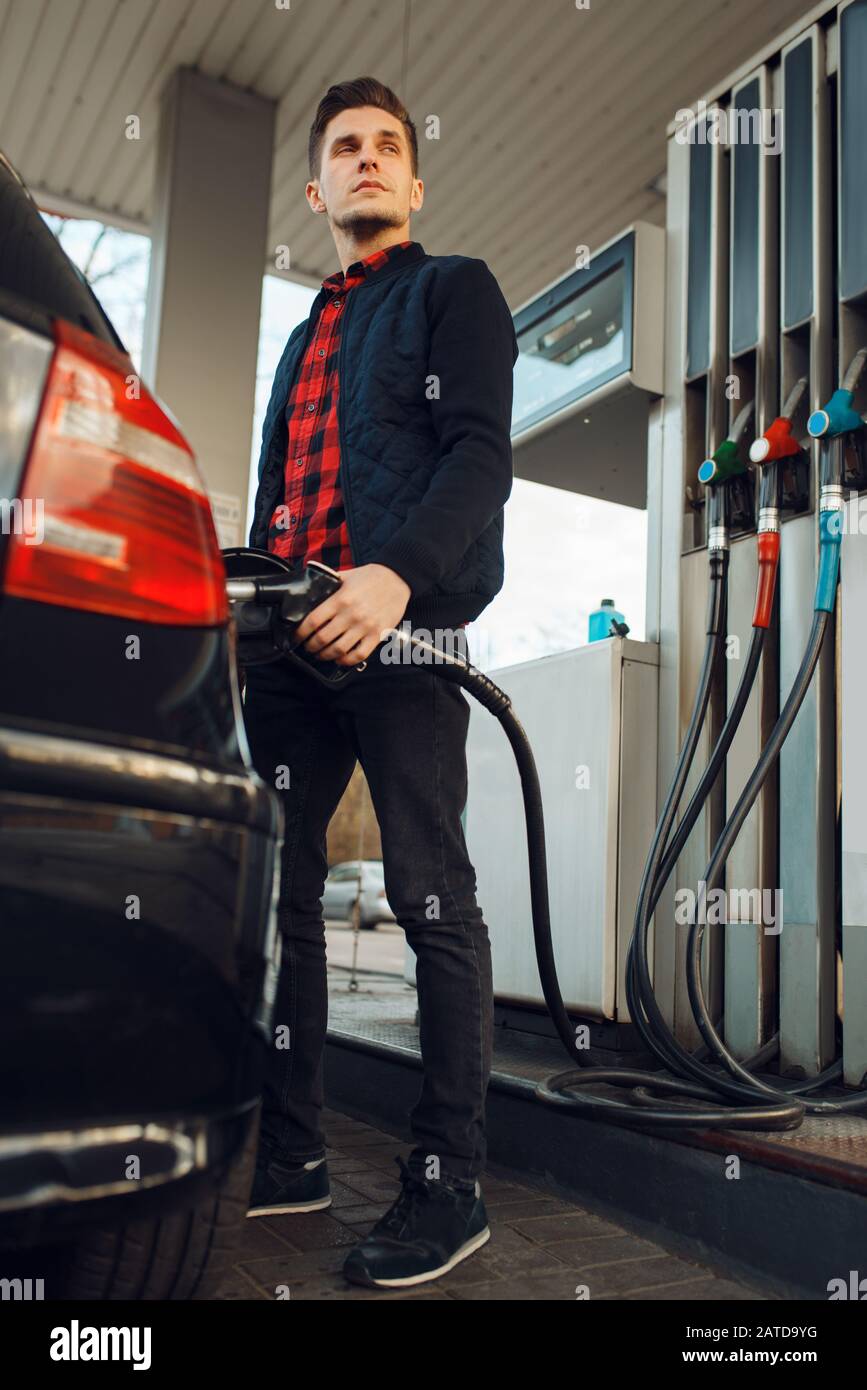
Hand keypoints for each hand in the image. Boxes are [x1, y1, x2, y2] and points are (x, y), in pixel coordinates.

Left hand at [294, 564, 410, 665]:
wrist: (398, 578)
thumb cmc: (371, 577)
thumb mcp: (346, 576)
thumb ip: (328, 584)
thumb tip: (310, 590)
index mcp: (341, 599)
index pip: (313, 622)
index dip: (301, 633)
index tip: (297, 636)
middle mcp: (352, 615)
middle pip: (323, 639)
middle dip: (311, 646)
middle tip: (308, 647)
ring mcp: (365, 627)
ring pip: (338, 650)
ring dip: (325, 655)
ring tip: (320, 654)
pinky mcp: (377, 635)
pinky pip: (359, 655)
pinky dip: (346, 661)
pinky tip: (340, 658)